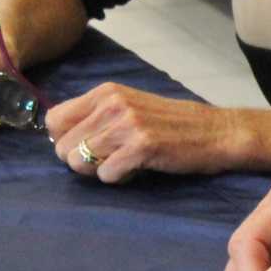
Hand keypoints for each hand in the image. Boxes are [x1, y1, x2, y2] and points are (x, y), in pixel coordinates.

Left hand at [44, 83, 240, 181]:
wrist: (216, 132)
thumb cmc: (172, 124)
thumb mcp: (130, 107)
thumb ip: (97, 116)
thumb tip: (60, 139)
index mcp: (106, 92)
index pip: (53, 119)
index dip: (65, 140)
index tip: (87, 147)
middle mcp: (112, 104)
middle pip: (63, 146)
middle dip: (80, 161)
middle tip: (108, 161)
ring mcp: (126, 124)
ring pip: (79, 162)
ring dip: (99, 171)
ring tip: (124, 164)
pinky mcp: (141, 146)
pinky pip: (106, 175)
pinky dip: (119, 178)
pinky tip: (139, 169)